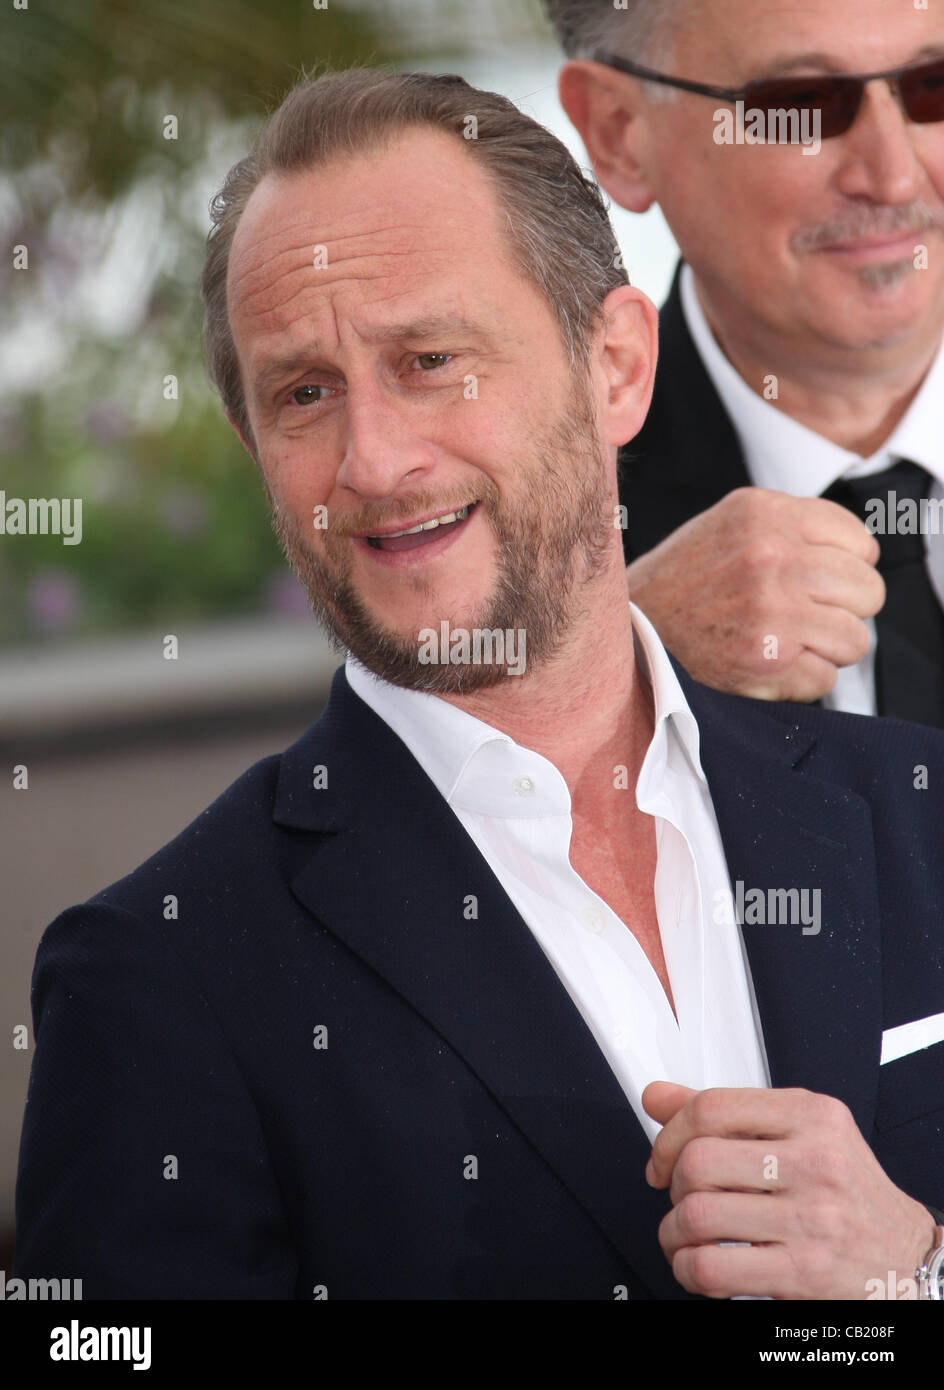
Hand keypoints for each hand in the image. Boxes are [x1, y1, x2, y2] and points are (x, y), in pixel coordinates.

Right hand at [626, 488, 884, 700]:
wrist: (632, 625)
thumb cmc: (685, 577)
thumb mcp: (734, 520)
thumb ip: (794, 525)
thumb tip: (860, 552)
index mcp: (768, 515)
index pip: (861, 543)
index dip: (847, 566)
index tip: (822, 579)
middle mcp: (773, 558)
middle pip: (868, 591)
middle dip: (846, 608)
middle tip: (811, 614)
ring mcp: (773, 611)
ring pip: (855, 639)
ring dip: (829, 647)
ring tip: (794, 640)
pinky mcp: (766, 661)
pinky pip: (826, 679)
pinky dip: (804, 679)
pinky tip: (773, 663)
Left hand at [642, 1081, 935, 1299]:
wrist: (905, 1255)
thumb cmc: (848, 1191)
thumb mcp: (800, 1133)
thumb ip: (728, 1114)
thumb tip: (657, 1097)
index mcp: (812, 1116)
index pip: (712, 1107)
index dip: (670, 1134)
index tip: (663, 1157)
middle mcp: (816, 1161)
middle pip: (698, 1162)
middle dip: (673, 1185)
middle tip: (681, 1198)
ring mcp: (812, 1218)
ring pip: (697, 1215)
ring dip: (673, 1232)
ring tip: (685, 1234)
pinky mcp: (804, 1272)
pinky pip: (712, 1267)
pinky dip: (688, 1268)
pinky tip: (699, 1263)